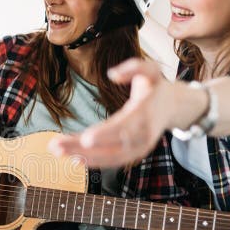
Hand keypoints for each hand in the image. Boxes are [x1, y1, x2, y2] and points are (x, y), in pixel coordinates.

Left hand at [48, 58, 172, 167]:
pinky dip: (93, 162)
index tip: (85, 138)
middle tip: (56, 146)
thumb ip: (133, 67)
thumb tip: (112, 74)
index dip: (105, 134)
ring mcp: (139, 148)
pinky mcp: (133, 154)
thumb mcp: (150, 70)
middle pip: (111, 146)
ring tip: (57, 151)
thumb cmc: (156, 86)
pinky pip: (112, 161)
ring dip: (82, 157)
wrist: (173, 106)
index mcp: (144, 114)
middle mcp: (143, 136)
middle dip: (82, 148)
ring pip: (109, 157)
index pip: (123, 127)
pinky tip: (73, 159)